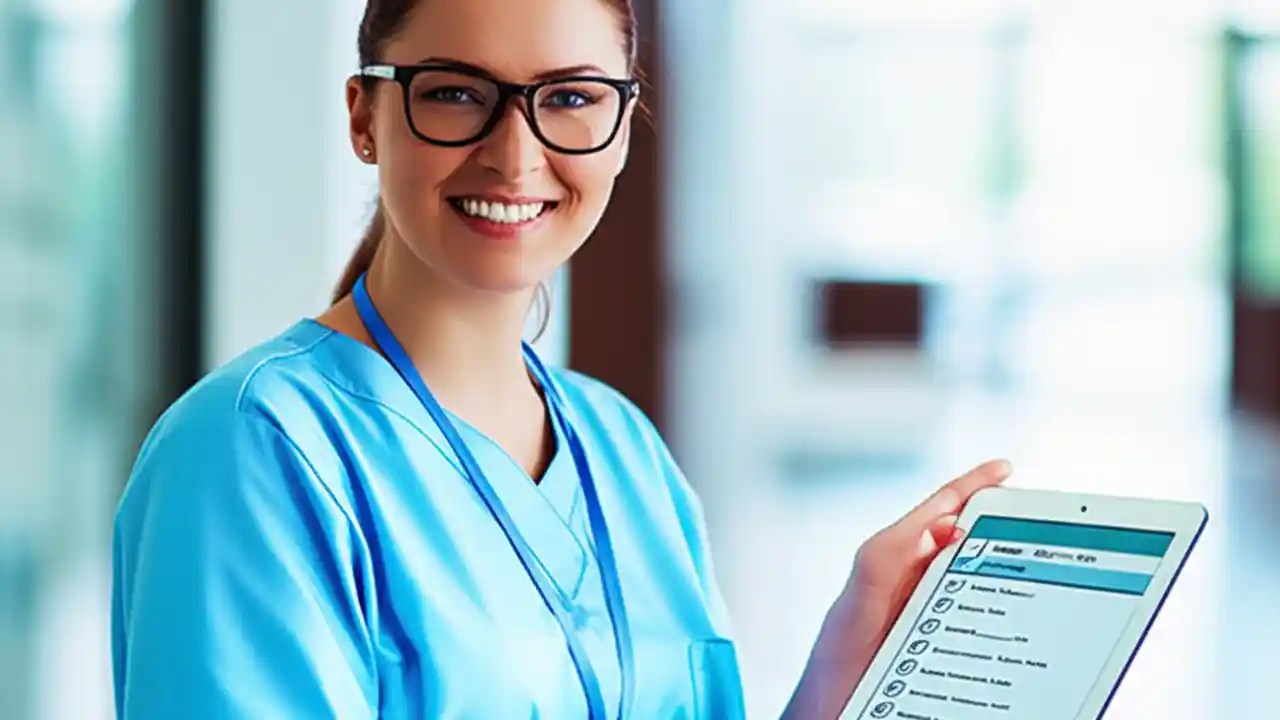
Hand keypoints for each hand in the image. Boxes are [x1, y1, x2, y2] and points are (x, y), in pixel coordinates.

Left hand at [783, 459, 1012, 719]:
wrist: (825, 717)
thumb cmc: (833, 668)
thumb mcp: (858, 604)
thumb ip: (885, 561)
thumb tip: (944, 521)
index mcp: (889, 565)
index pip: (936, 512)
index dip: (969, 486)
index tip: (1003, 468)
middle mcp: (906, 585)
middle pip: (960, 540)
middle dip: (996, 521)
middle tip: (1036, 514)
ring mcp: (921, 614)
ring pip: (971, 576)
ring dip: (1003, 563)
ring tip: (1037, 556)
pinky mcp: (931, 646)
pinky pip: (971, 617)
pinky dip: (996, 606)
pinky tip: (1018, 615)